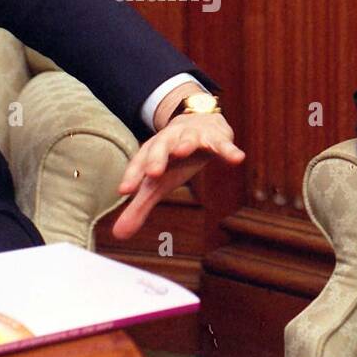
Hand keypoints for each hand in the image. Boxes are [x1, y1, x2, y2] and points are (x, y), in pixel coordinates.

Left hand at [113, 112, 244, 238]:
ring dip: (185, 144)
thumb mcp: (158, 182)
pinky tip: (237, 158)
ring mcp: (192, 137)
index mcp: (152, 152)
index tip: (124, 191)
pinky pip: (222, 144)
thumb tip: (118, 235)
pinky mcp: (216, 137)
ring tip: (183, 151)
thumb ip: (139, 207)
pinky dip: (229, 150)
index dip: (132, 176)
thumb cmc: (173, 159)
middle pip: (160, 147)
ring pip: (188, 139)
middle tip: (152, 173)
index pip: (139, 163)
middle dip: (156, 159)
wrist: (197, 121)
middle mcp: (169, 141)